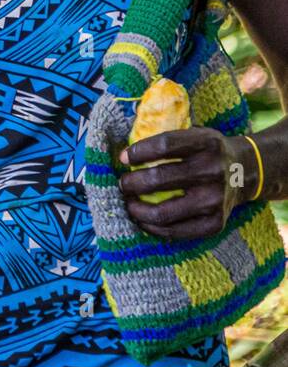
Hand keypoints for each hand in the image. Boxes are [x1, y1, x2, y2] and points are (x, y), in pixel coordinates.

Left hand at [118, 128, 253, 240]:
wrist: (245, 171)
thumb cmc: (207, 152)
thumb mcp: (195, 135)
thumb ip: (167, 141)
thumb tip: (124, 155)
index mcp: (207, 144)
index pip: (164, 146)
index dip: (138, 152)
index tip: (123, 158)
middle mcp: (213, 172)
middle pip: (158, 179)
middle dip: (131, 183)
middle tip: (123, 184)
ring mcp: (215, 200)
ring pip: (163, 212)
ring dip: (136, 209)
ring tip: (128, 202)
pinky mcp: (215, 223)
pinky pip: (175, 231)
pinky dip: (152, 227)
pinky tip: (142, 219)